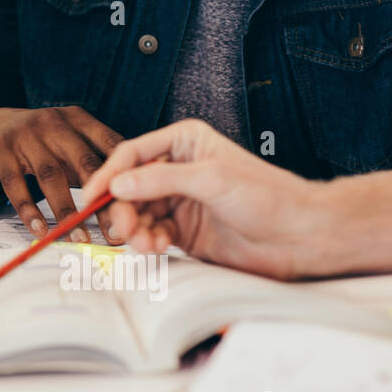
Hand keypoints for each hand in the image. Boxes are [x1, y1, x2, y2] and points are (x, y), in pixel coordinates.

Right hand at [0, 106, 123, 240]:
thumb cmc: (40, 140)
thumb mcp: (68, 138)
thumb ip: (94, 158)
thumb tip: (131, 194)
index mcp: (78, 119)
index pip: (110, 145)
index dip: (126, 176)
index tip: (140, 207)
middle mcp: (54, 122)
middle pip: (84, 164)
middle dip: (101, 202)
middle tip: (116, 232)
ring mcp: (25, 135)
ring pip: (51, 177)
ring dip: (66, 212)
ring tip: (78, 239)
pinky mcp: (1, 151)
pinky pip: (16, 185)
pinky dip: (29, 211)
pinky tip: (40, 230)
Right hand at [81, 118, 321, 279]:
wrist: (300, 237)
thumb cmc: (268, 198)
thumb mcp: (211, 180)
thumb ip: (160, 181)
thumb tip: (117, 184)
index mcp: (184, 143)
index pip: (131, 155)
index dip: (108, 175)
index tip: (90, 195)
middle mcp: (177, 169)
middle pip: (128, 187)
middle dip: (122, 209)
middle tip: (123, 230)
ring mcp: (180, 201)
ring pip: (137, 213)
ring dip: (135, 230)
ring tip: (145, 244)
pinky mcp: (184, 231)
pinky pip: (151, 234)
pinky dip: (148, 243)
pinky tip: (157, 248)